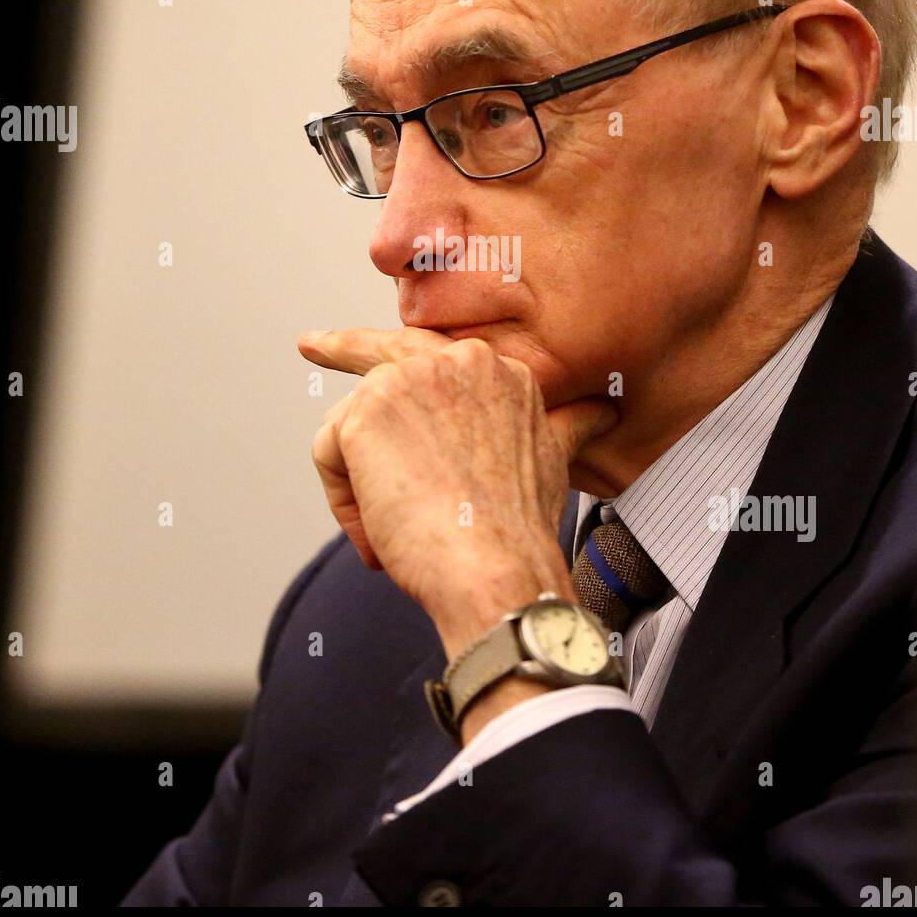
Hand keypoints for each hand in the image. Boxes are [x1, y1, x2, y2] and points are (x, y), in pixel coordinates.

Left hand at [297, 326, 618, 652]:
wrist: (498, 570)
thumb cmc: (521, 530)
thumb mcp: (555, 458)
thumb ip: (571, 421)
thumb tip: (605, 408)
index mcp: (499, 369)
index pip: (432, 355)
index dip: (402, 370)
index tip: (364, 358)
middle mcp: (457, 360)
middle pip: (381, 357)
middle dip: (342, 347)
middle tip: (310, 346)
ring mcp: (409, 380)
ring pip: (353, 424)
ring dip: (360, 484)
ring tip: (392, 533)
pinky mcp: (367, 412)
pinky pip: (329, 452)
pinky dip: (344, 503)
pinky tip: (376, 534)